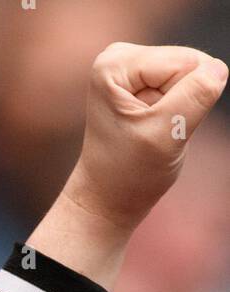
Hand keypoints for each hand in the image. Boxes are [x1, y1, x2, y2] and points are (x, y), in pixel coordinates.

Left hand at [31, 44, 227, 289]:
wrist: (106, 199)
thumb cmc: (128, 174)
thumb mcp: (165, 137)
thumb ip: (195, 97)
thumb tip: (218, 68)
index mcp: (115, 65)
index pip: (186, 63)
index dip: (182, 102)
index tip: (153, 129)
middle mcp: (119, 57)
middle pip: (189, 64)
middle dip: (182, 102)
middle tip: (155, 131)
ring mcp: (132, 67)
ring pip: (191, 74)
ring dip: (181, 108)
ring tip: (153, 131)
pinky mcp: (144, 80)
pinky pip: (186, 85)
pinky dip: (178, 110)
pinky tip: (155, 126)